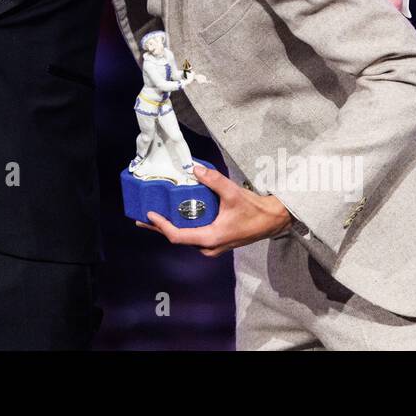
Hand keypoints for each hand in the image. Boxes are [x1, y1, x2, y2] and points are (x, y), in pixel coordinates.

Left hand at [135, 165, 292, 255]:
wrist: (273, 221)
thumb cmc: (255, 211)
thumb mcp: (233, 193)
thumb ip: (213, 180)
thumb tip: (195, 168)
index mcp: (210, 238)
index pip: (178, 236)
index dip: (161, 226)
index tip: (149, 214)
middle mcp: (209, 246)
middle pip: (178, 238)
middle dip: (160, 227)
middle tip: (142, 216)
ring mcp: (212, 246)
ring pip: (185, 238)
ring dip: (170, 227)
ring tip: (155, 215)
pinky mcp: (216, 242)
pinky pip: (193, 235)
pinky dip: (183, 226)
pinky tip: (176, 215)